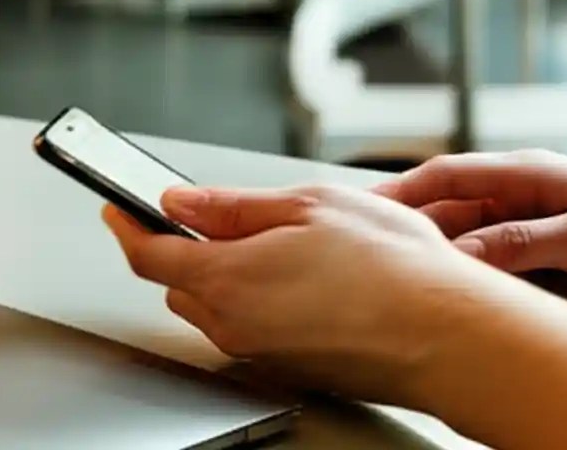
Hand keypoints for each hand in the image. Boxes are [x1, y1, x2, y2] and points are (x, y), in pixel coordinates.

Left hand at [102, 185, 494, 403]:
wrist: (448, 334)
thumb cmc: (394, 268)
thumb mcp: (310, 205)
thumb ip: (235, 206)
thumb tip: (185, 200)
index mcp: (229, 278)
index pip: (149, 253)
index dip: (128, 224)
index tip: (117, 206)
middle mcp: (235, 325)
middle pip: (181, 283)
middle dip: (189, 247)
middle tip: (224, 215)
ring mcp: (263, 352)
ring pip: (219, 307)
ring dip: (231, 274)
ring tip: (290, 244)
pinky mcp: (292, 367)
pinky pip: (255, 329)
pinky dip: (263, 300)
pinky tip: (312, 280)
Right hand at [374, 151, 566, 282]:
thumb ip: (525, 244)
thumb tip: (464, 253)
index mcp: (524, 172)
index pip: (445, 176)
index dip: (399, 192)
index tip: (360, 212)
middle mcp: (518, 188)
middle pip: (444, 206)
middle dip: (403, 225)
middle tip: (361, 252)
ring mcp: (525, 213)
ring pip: (462, 230)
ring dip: (434, 249)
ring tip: (395, 274)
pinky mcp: (537, 237)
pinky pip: (487, 250)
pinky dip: (464, 265)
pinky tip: (449, 286)